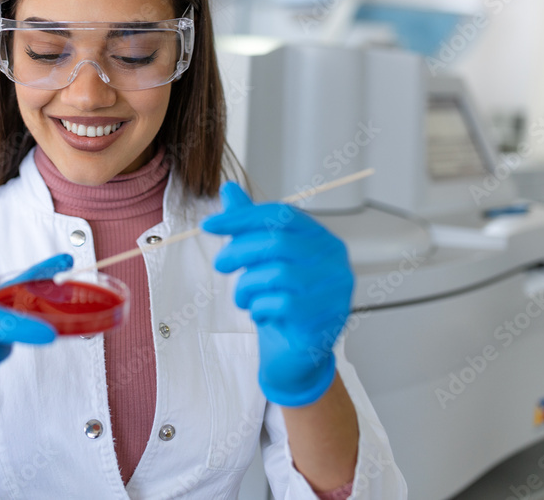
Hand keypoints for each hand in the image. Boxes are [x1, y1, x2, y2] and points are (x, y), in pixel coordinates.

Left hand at [202, 183, 353, 406]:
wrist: (296, 354)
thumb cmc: (282, 300)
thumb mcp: (263, 259)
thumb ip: (249, 225)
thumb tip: (228, 189)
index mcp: (322, 239)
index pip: (282, 215)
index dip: (242, 217)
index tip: (208, 225)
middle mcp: (334, 261)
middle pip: (277, 242)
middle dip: (238, 251)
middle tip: (220, 265)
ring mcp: (334, 290)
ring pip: (276, 274)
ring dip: (247, 287)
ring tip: (245, 298)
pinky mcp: (325, 319)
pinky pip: (279, 305)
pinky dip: (259, 310)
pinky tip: (262, 316)